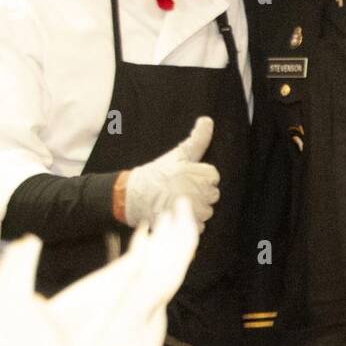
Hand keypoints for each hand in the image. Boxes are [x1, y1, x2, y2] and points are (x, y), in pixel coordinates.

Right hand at [124, 116, 218, 230]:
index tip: (187, 178)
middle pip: (213, 195)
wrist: (131, 196)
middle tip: (181, 190)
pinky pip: (200, 226)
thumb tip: (208, 120)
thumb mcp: (177, 154)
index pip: (213, 177)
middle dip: (201, 194)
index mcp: (192, 172)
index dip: (202, 178)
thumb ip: (197, 139)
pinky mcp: (182, 225)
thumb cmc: (156, 174)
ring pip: (208, 211)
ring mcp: (188, 210)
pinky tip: (177, 213)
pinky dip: (191, 223)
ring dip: (197, 209)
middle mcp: (192, 190)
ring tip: (178, 202)